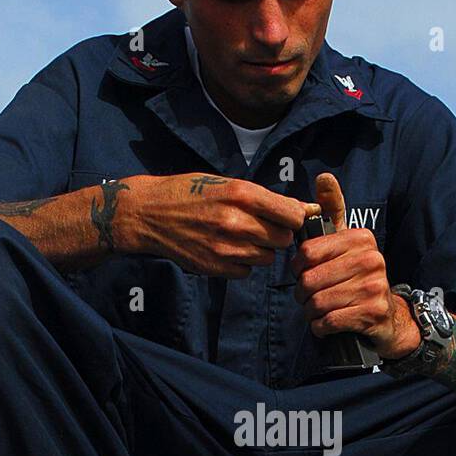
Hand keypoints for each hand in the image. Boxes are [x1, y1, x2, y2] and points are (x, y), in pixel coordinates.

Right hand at [117, 172, 318, 278]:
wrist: (149, 214)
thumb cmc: (191, 193)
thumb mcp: (228, 184)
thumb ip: (267, 198)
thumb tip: (305, 208)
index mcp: (242, 194)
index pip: (292, 215)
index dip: (294, 218)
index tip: (288, 217)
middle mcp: (236, 222)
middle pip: (282, 239)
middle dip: (277, 234)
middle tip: (260, 227)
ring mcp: (226, 248)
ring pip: (267, 258)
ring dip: (260, 250)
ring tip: (239, 237)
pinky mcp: (216, 267)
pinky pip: (247, 271)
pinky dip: (242, 263)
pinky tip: (226, 249)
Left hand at [290, 173, 421, 357]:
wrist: (389, 316)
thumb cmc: (357, 277)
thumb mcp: (346, 242)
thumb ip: (332, 210)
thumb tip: (324, 177)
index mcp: (361, 238)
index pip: (308, 252)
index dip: (298, 267)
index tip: (304, 272)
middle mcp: (371, 259)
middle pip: (310, 279)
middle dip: (303, 294)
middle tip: (309, 297)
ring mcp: (375, 286)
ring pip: (318, 302)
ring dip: (311, 312)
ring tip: (318, 311)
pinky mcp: (374, 312)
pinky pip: (329, 321)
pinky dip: (320, 327)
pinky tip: (327, 324)